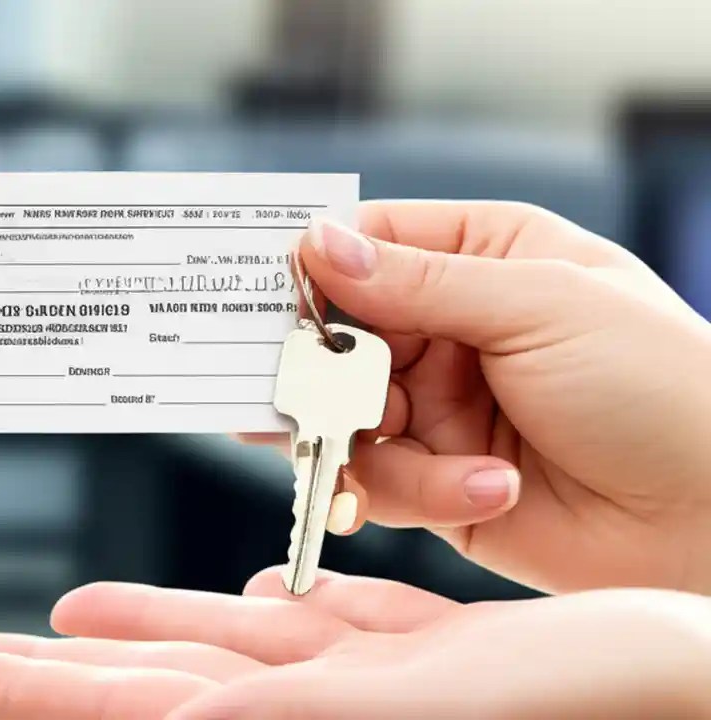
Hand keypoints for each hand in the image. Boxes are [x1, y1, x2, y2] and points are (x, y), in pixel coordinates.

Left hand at [0, 570, 710, 718]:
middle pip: (161, 683)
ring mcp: (382, 688)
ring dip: (155, 631)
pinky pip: (338, 633)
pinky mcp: (438, 664)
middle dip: (61, 672)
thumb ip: (311, 702)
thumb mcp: (436, 697)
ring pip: (237, 651)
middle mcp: (329, 715)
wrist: (705, 685)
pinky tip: (253, 601)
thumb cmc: (606, 702)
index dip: (40, 697)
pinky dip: (287, 613)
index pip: (139, 712)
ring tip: (78, 616)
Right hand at [242, 202, 710, 593]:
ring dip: (376, 442)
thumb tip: (317, 244)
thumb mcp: (540, 306)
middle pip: (338, 336)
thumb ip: (419, 283)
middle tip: (304, 392)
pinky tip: (491, 488)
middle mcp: (453, 330)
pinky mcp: (437, 482)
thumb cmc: (660, 387)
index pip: (370, 242)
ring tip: (430, 456)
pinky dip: (419, 492)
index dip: (314, 265)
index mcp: (486, 258)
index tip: (266, 295)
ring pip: (344, 416)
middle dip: (324, 369)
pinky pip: (380, 481)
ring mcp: (442, 407)